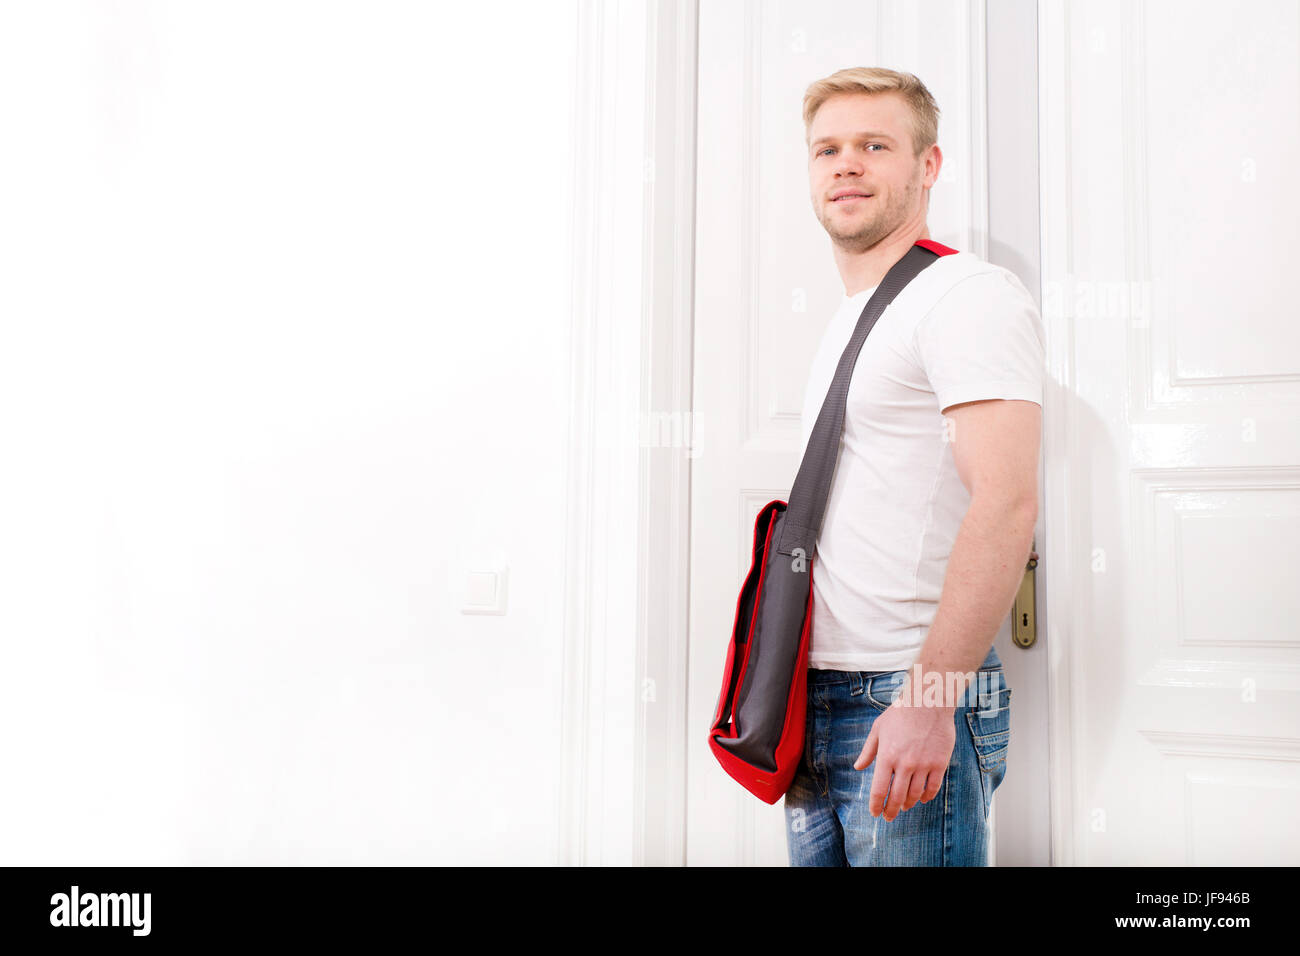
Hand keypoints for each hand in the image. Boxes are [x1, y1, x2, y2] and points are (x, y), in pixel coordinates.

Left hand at [853, 697, 955, 820]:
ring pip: (915, 795)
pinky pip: (933, 787)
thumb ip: (868, 751)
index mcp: (887, 756)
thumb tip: (858, 767)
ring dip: (908, 804)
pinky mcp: (940, 763)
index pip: (879, 790)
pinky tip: (923, 799)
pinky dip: (927, 797)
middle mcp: (905, 764)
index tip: (875, 813)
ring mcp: (923, 765)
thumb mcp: (878, 729)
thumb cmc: (900, 714)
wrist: (927, 702)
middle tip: (888, 817)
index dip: (876, 805)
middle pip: (897, 797)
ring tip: (904, 807)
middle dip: (891, 810)